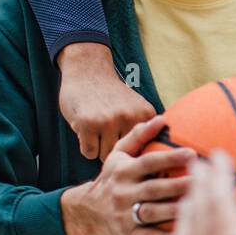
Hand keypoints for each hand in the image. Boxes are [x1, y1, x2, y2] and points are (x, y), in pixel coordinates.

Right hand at [57, 42, 156, 160]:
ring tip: (97, 130)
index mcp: (146, 115)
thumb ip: (145, 130)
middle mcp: (129, 118)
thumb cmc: (111, 95)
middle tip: (107, 134)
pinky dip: (85, 146)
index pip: (144, 150)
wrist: (88, 71)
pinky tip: (86, 129)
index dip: (133, 150)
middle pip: (124, 156)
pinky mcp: (87, 124)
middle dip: (114, 150)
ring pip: (105, 156)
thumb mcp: (137, 107)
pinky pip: (89, 153)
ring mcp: (108, 121)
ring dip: (99, 148)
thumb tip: (150, 163)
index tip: (127, 144)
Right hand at [60, 116, 194, 234]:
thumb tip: (161, 118)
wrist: (90, 211)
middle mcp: (123, 192)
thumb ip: (139, 135)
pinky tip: (187, 230)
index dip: (170, 158)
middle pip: (154, 189)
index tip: (192, 154)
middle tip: (204, 181)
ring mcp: (124, 215)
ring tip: (200, 204)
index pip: (148, 163)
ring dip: (176, 210)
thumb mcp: (120, 154)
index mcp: (124, 171)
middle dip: (178, 185)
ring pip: (152, 213)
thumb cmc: (114, 177)